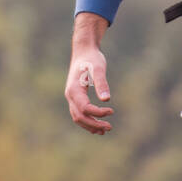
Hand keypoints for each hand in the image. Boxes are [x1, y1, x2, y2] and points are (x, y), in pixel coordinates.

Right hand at [65, 12, 112, 134]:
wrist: (84, 50)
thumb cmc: (92, 58)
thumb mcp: (98, 68)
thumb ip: (101, 83)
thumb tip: (106, 99)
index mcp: (74, 89)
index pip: (85, 108)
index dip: (98, 113)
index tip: (111, 111)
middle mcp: (70, 95)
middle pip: (79, 117)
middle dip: (94, 124)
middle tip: (110, 127)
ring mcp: (71, 97)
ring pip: (77, 118)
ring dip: (90, 125)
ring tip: (105, 130)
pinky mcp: (76, 97)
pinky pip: (79, 114)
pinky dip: (87, 121)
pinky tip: (98, 125)